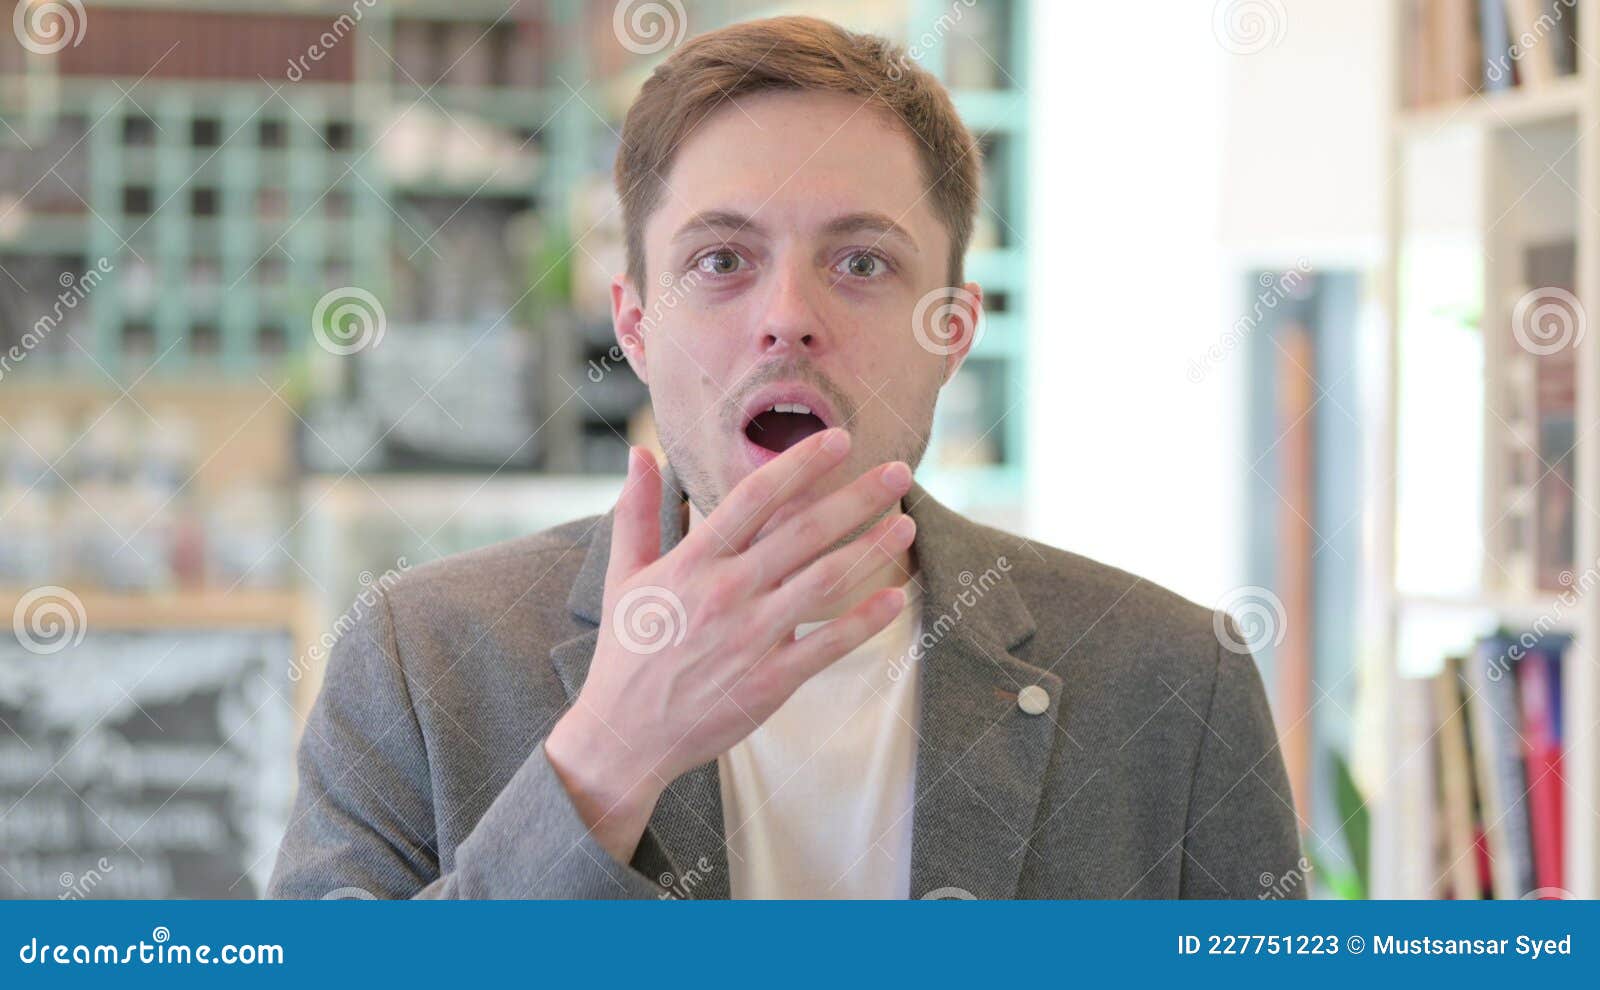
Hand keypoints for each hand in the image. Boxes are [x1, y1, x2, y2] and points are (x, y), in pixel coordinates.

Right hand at [544, 428, 915, 862]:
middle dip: (856, 497)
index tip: (838, 439)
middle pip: (803, 532)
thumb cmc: (627, 652)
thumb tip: (640, 453)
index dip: (800, 465)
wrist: (624, 735)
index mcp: (692, 562)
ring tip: (907, 525)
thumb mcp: (622, 577)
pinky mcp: (770, 681)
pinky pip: (829, 645)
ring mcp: (751, 638)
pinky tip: (896, 598)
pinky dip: (865, 620)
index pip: (755, 498)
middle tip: (898, 471)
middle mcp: (726, 593)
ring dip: (871, 549)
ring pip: (825, 582)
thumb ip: (635, 512)